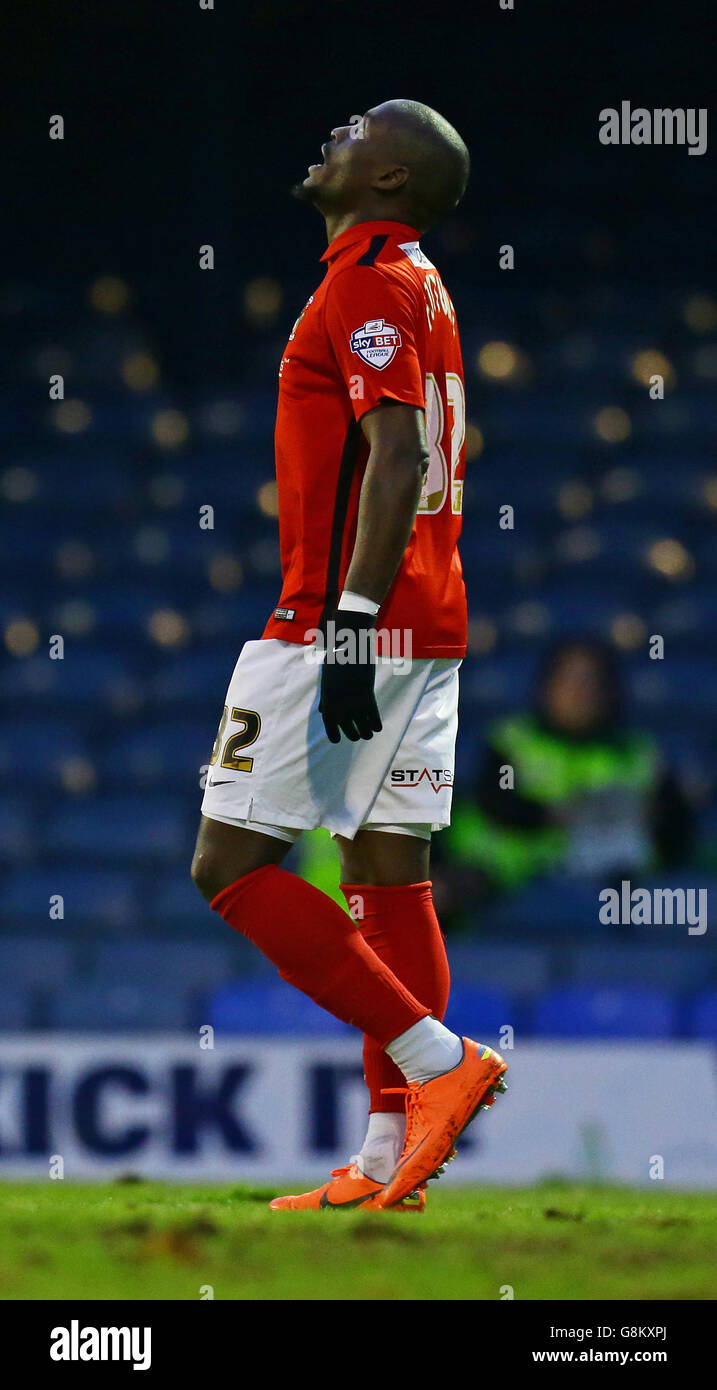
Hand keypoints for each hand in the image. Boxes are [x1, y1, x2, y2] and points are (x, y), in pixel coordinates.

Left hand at [318, 609, 382, 743]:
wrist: (349, 645)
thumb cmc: (336, 660)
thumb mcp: (326, 681)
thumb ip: (325, 699)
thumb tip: (323, 712)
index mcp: (327, 700)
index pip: (330, 726)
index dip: (334, 735)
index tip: (338, 740)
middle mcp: (339, 705)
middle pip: (348, 729)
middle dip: (353, 734)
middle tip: (357, 735)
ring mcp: (354, 702)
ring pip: (362, 727)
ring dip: (365, 732)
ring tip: (368, 734)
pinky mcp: (368, 696)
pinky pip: (373, 718)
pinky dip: (375, 724)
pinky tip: (377, 727)